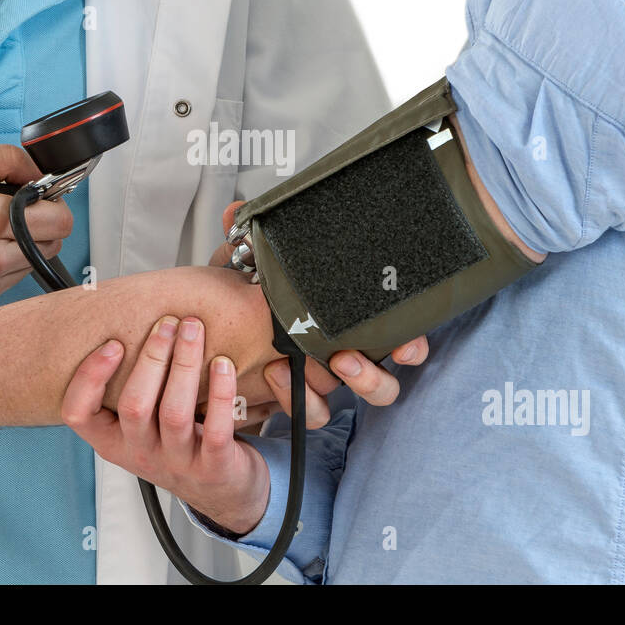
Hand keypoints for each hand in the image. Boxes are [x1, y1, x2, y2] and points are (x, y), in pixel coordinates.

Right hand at [0, 137, 73, 326]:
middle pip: (53, 244)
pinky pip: (5, 286)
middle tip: (14, 212)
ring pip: (31, 266)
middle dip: (41, 224)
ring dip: (19, 248)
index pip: (59, 219)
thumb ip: (0, 157)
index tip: (39, 198)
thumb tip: (37, 169)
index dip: (54, 203)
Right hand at [62, 317, 270, 535]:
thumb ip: (135, 385)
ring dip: (184, 364)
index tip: (113, 343)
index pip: (78, 414)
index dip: (89, 377)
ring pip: (174, 413)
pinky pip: (217, 430)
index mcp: (114, 441)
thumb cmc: (180, 444)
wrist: (222, 492)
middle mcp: (140, 453)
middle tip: (168, 322)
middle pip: (134, 405)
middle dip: (151, 357)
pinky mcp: (214, 468)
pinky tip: (224, 364)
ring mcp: (177, 463)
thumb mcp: (144, 425)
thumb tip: (141, 320)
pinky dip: (221, 394)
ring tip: (193, 329)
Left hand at [210, 200, 429, 422]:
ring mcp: (322, 382)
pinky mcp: (297, 399)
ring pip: (355, 401)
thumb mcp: (244, 266)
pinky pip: (313, 413)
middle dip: (374, 376)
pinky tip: (276, 375)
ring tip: (322, 367)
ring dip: (346, 389)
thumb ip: (246, 242)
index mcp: (350, 323)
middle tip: (345, 358)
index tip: (406, 345)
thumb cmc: (242, 295)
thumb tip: (235, 211)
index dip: (412, 345)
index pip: (401, 338)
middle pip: (384, 382)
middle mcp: (346, 356)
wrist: (212, 330)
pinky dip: (298, 400)